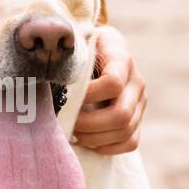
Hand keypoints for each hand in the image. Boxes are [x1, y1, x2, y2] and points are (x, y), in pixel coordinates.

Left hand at [73, 25, 146, 154]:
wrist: (100, 50)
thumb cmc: (81, 47)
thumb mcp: (77, 42)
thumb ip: (69, 54)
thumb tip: (48, 76)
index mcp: (121, 58)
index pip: (112, 83)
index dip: (88, 95)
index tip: (66, 98)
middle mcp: (136, 82)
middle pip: (121, 115)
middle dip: (89, 125)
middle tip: (67, 123)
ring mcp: (139, 102)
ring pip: (125, 131)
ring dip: (95, 138)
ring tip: (73, 133)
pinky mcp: (137, 119)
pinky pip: (130, 142)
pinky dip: (107, 147)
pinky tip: (87, 141)